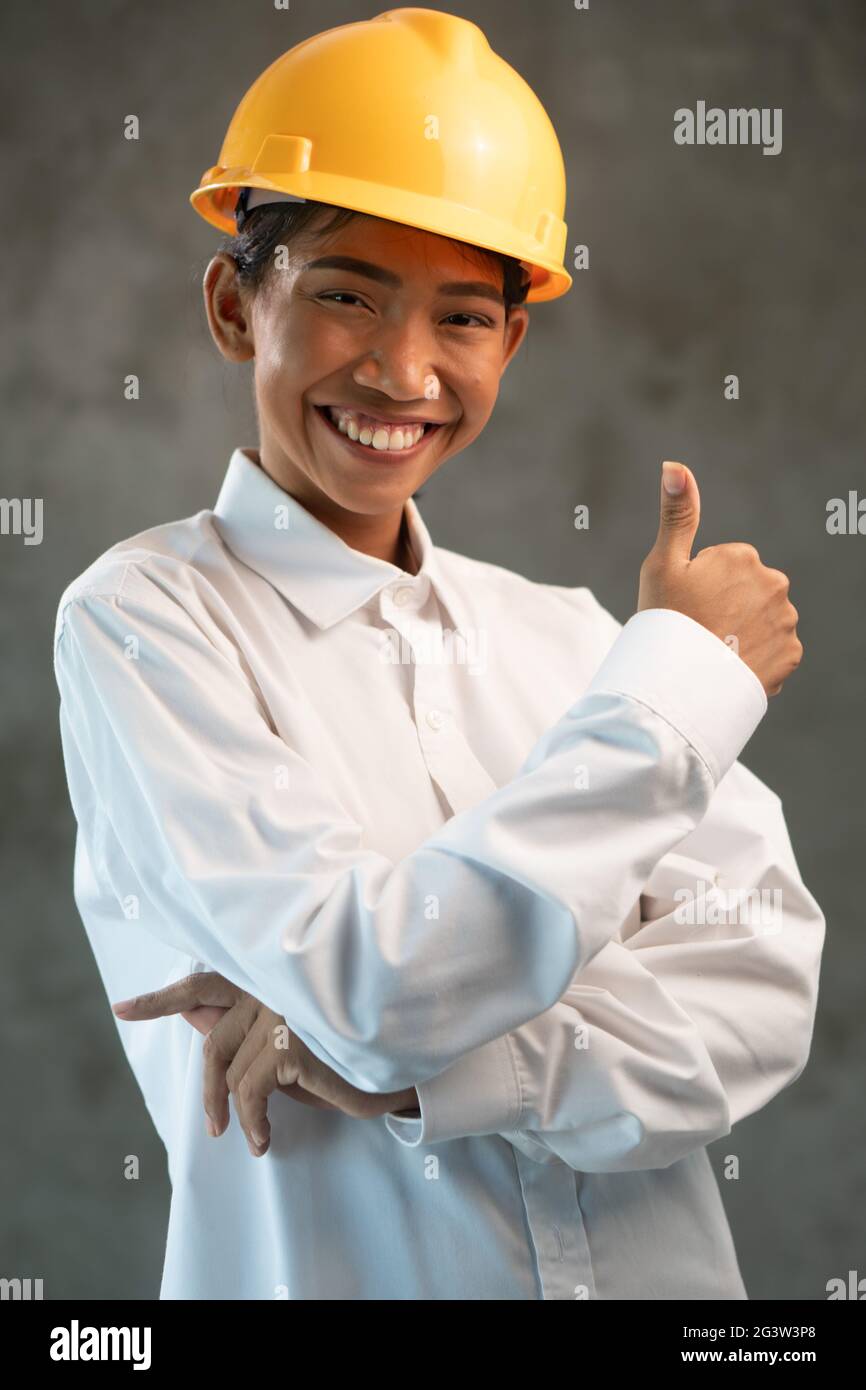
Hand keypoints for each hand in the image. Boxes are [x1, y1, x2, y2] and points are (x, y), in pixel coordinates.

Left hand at [112, 973, 418, 1155]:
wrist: (405, 1059)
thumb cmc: (352, 1046)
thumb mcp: (294, 1038)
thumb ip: (247, 1025)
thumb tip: (193, 1018)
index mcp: (273, 974)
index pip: (207, 979)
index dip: (164, 997)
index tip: (123, 1008)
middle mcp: (274, 982)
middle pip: (213, 1035)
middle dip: (206, 1086)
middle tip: (213, 1127)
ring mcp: (282, 1007)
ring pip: (231, 1070)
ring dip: (240, 1114)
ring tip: (258, 1138)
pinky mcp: (291, 1039)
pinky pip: (249, 1091)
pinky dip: (252, 1121)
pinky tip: (264, 1138)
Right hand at [638, 461, 802, 696]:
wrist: (679, 684)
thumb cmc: (664, 621)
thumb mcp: (662, 563)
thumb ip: (677, 514)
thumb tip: (674, 465)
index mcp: (743, 557)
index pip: (726, 567)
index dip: (701, 587)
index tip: (687, 605)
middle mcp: (774, 583)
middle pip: (748, 592)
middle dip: (728, 607)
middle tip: (699, 629)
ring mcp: (786, 621)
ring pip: (763, 621)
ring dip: (744, 633)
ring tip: (714, 651)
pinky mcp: (791, 655)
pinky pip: (774, 651)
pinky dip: (756, 658)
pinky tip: (731, 666)